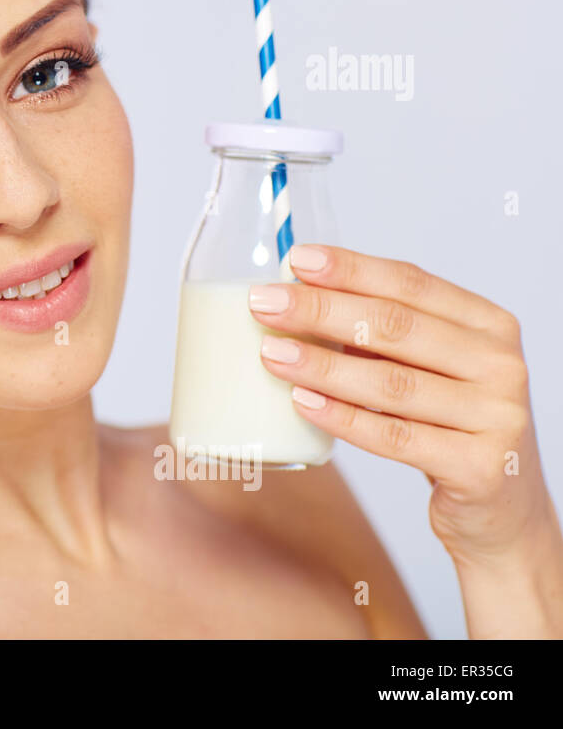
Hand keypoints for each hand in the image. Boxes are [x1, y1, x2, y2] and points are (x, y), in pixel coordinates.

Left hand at [247, 244, 559, 577]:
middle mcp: (500, 364)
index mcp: (488, 325)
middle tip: (264, 304)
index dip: (351, 269)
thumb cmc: (448, 423)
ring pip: (392, 383)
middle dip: (322, 311)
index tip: (296, 259)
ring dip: (323, 365)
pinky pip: (396, 437)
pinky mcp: (479, 467)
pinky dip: (343, 418)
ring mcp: (496, 417)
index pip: (411, 284)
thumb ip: (382, 333)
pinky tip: (302, 403)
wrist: (501, 507)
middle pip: (397, 327)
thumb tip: (296, 294)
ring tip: (271, 353)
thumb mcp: (428, 367)